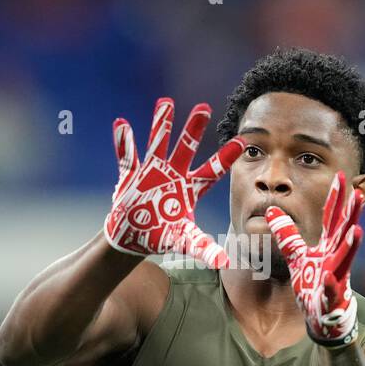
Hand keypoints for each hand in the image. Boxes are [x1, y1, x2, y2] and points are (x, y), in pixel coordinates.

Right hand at [103, 97, 245, 267]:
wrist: (132, 236)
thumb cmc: (161, 236)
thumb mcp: (184, 240)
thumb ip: (203, 248)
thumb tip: (224, 262)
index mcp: (189, 188)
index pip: (212, 170)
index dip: (226, 156)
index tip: (243, 139)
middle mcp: (173, 174)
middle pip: (185, 148)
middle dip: (193, 129)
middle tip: (204, 107)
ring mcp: (151, 171)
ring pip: (157, 143)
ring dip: (160, 124)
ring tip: (165, 102)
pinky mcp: (130, 175)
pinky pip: (127, 156)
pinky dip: (124, 142)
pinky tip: (121, 124)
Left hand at [265, 171, 364, 346]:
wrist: (322, 317)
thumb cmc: (313, 283)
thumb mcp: (297, 255)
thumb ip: (287, 233)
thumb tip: (272, 209)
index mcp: (329, 246)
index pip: (332, 218)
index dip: (335, 198)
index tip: (339, 176)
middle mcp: (336, 258)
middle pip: (345, 232)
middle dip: (352, 214)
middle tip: (358, 194)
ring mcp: (336, 277)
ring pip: (346, 259)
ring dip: (351, 245)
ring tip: (357, 230)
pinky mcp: (331, 297)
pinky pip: (331, 290)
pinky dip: (330, 284)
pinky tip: (328, 276)